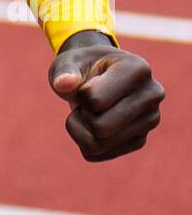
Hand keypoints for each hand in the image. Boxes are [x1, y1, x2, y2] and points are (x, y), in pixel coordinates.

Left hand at [48, 31, 164, 161]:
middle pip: (100, 128)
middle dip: (80, 115)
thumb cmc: (81, 67)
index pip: (94, 100)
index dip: (79, 94)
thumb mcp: (67, 61)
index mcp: (137, 69)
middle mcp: (151, 95)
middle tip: (84, 101)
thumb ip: (63, 70)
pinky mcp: (140, 140)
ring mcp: (149, 120)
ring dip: (80, 129)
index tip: (87, 82)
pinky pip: (98, 154)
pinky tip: (93, 123)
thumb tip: (62, 84)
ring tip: (89, 110)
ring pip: (98, 145)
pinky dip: (84, 140)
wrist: (95, 78)